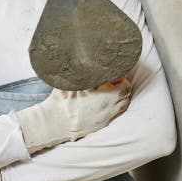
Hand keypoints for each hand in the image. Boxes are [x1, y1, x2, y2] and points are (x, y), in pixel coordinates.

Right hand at [15, 77, 131, 153]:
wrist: (55, 122)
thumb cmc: (62, 101)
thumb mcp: (72, 81)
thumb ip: (82, 71)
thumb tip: (81, 56)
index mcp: (104, 96)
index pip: (125, 85)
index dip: (121, 78)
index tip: (113, 75)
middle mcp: (108, 107)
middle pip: (126, 95)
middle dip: (122, 87)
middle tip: (113, 82)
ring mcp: (106, 117)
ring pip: (123, 105)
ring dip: (120, 97)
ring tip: (110, 92)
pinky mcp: (102, 124)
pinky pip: (116, 114)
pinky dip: (115, 107)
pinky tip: (105, 102)